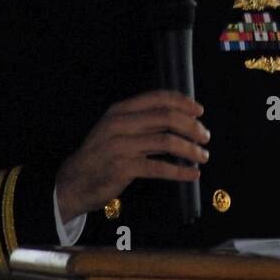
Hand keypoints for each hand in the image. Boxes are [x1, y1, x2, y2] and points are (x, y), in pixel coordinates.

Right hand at [54, 89, 209, 217]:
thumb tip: (178, 119)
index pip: (157, 98)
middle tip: (205, 136)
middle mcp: (120, 124)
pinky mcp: (123, 168)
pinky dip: (180, 171)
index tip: (199, 111)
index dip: (182, 102)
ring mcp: (121, 145)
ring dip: (190, 149)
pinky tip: (191, 174)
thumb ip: (141, 122)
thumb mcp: (115, 129)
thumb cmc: (100, 155)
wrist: (74, 181)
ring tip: (202, 156)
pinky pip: (159, 167)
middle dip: (192, 126)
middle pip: (166, 118)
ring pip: (166, 141)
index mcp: (120, 110)